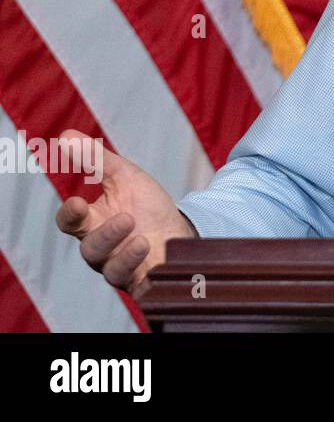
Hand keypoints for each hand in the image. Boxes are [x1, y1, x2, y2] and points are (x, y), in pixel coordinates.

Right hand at [53, 129, 197, 298]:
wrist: (180, 231)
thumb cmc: (146, 205)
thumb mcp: (125, 177)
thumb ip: (96, 159)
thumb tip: (65, 136)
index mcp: (93, 222)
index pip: (70, 222)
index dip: (70, 214)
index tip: (78, 202)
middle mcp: (102, 248)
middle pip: (90, 249)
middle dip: (105, 235)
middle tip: (126, 218)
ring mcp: (121, 267)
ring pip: (111, 270)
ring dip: (126, 255)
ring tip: (143, 239)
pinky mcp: (142, 281)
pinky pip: (135, 285)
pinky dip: (142, 272)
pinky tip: (154, 257)